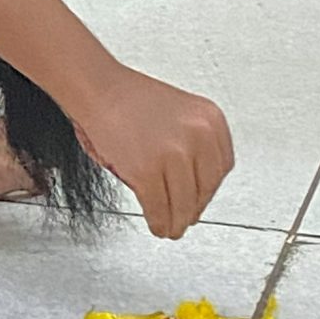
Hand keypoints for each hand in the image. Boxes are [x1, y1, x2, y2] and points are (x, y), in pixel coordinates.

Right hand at [76, 69, 232, 238]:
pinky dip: (159, 222)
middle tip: (185, 219)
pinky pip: (159, 207)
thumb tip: (193, 184)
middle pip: (206, 188)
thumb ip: (193, 143)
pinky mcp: (147, 171)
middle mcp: (198, 135)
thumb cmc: (129, 99)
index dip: (209, 189)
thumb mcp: (180, 113)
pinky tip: (157, 225)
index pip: (221, 167)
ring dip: (177, 222)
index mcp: (210, 119)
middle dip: (194, 209)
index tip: (201, 199)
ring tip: (171, 228)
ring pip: (184, 204)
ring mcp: (173, 154)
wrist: (98, 89)